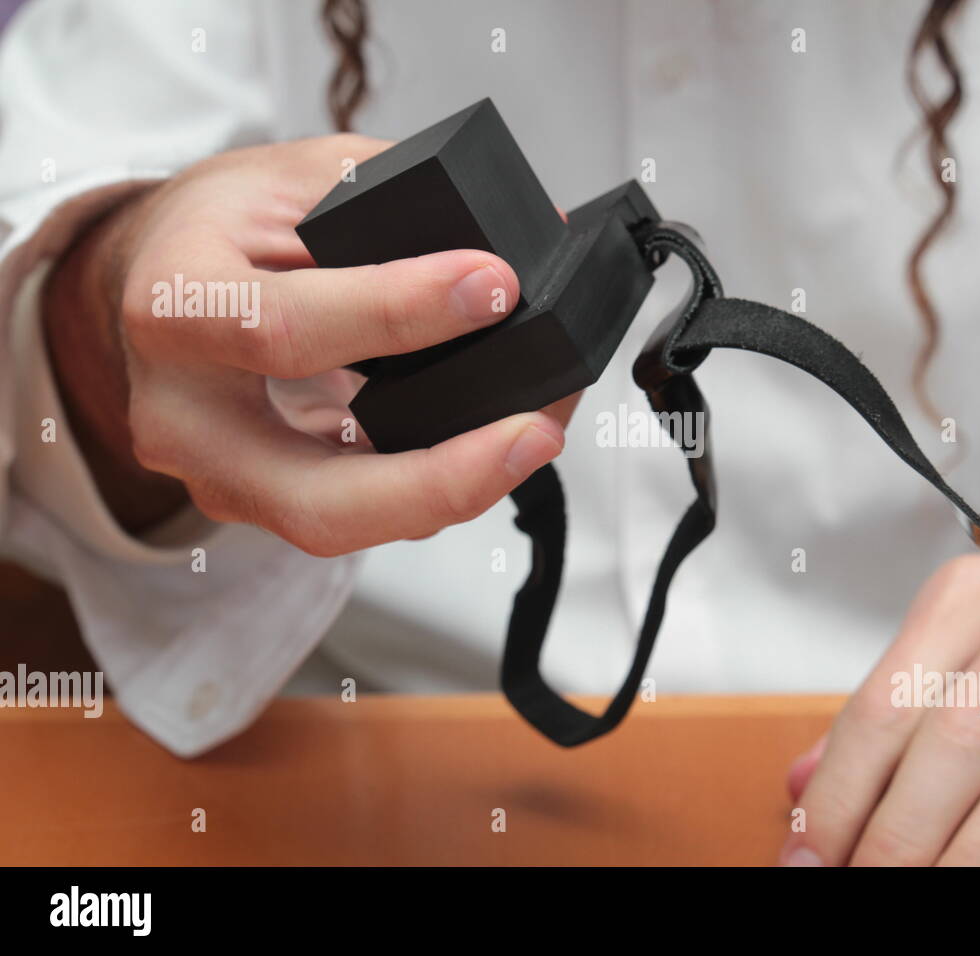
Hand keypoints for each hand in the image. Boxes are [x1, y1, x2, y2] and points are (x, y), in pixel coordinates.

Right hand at [43, 135, 570, 549]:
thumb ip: (399, 202)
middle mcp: (183, 419)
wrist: (158, 280)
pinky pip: (361, 515)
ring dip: (456, 493)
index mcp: (174, 307)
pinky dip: (437, 489)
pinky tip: (499, 449)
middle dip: (440, 478)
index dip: (396, 312)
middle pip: (314, 498)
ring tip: (539, 436)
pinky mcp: (265, 501)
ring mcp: (222, 478)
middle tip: (537, 434)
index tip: (496, 285)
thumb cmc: (227, 224)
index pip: (283, 329)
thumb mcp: (296, 178)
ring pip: (344, 527)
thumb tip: (532, 241)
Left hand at [781, 553, 979, 865]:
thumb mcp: (958, 647)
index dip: (841, 795)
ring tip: (936, 896)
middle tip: (871, 883)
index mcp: (966, 597)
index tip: (812, 855)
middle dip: (902, 836)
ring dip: (977, 856)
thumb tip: (802, 788)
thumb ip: (886, 715)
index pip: (883, 706)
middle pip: (956, 743)